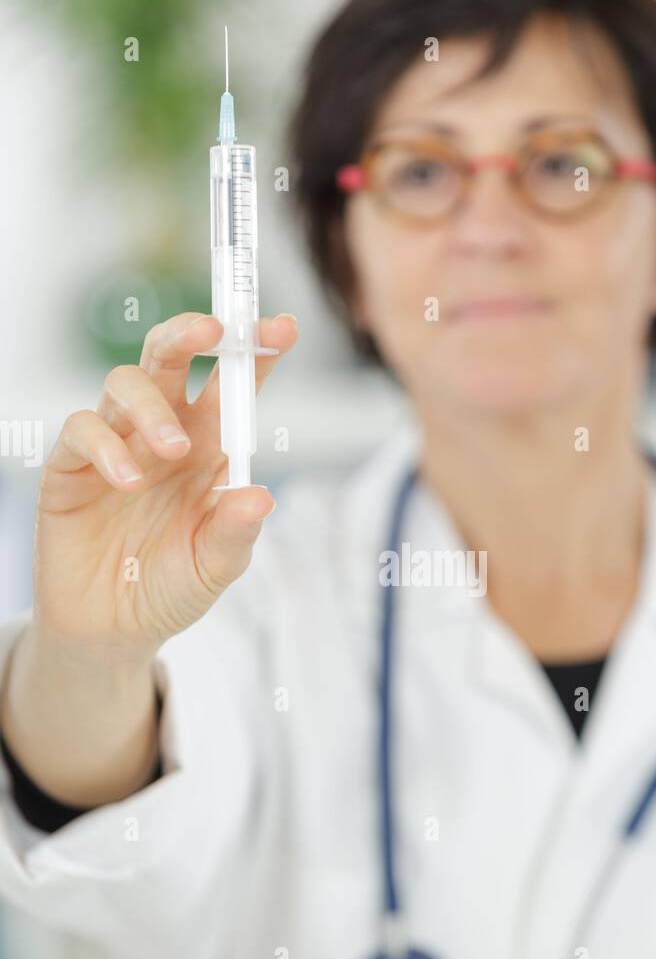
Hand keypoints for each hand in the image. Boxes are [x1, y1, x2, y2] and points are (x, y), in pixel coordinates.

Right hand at [34, 311, 298, 661]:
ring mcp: (115, 444)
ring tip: (174, 448)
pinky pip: (82, 430)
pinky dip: (106, 446)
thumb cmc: (170, 588)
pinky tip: (128, 481)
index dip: (255, 354)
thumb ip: (235, 532)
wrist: (112, 630)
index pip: (232, 388)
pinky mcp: (70, 467)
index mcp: (208, 447)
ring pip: (126, 382)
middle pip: (171, 358)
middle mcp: (161, 433)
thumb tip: (260, 495)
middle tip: (215, 330)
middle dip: (191, 333)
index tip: (283, 328)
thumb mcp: (215, 568)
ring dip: (153, 405)